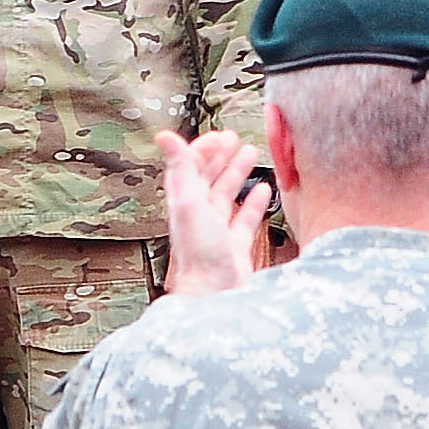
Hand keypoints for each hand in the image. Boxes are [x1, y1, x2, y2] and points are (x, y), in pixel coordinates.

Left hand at [159, 128, 268, 297]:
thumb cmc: (199, 253)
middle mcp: (199, 214)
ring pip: (227, 195)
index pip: (190, 167)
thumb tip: (164, 135)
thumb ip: (182, 168)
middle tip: (234, 138)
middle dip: (220, 157)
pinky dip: (253, 202)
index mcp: (184, 201)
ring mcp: (217, 230)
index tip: (218, 136)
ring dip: (237, 174)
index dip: (202, 149)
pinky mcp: (235, 246)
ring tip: (251, 154)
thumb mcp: (189, 202)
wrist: (214, 293)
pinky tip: (264, 190)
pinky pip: (245, 219)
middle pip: (208, 178)